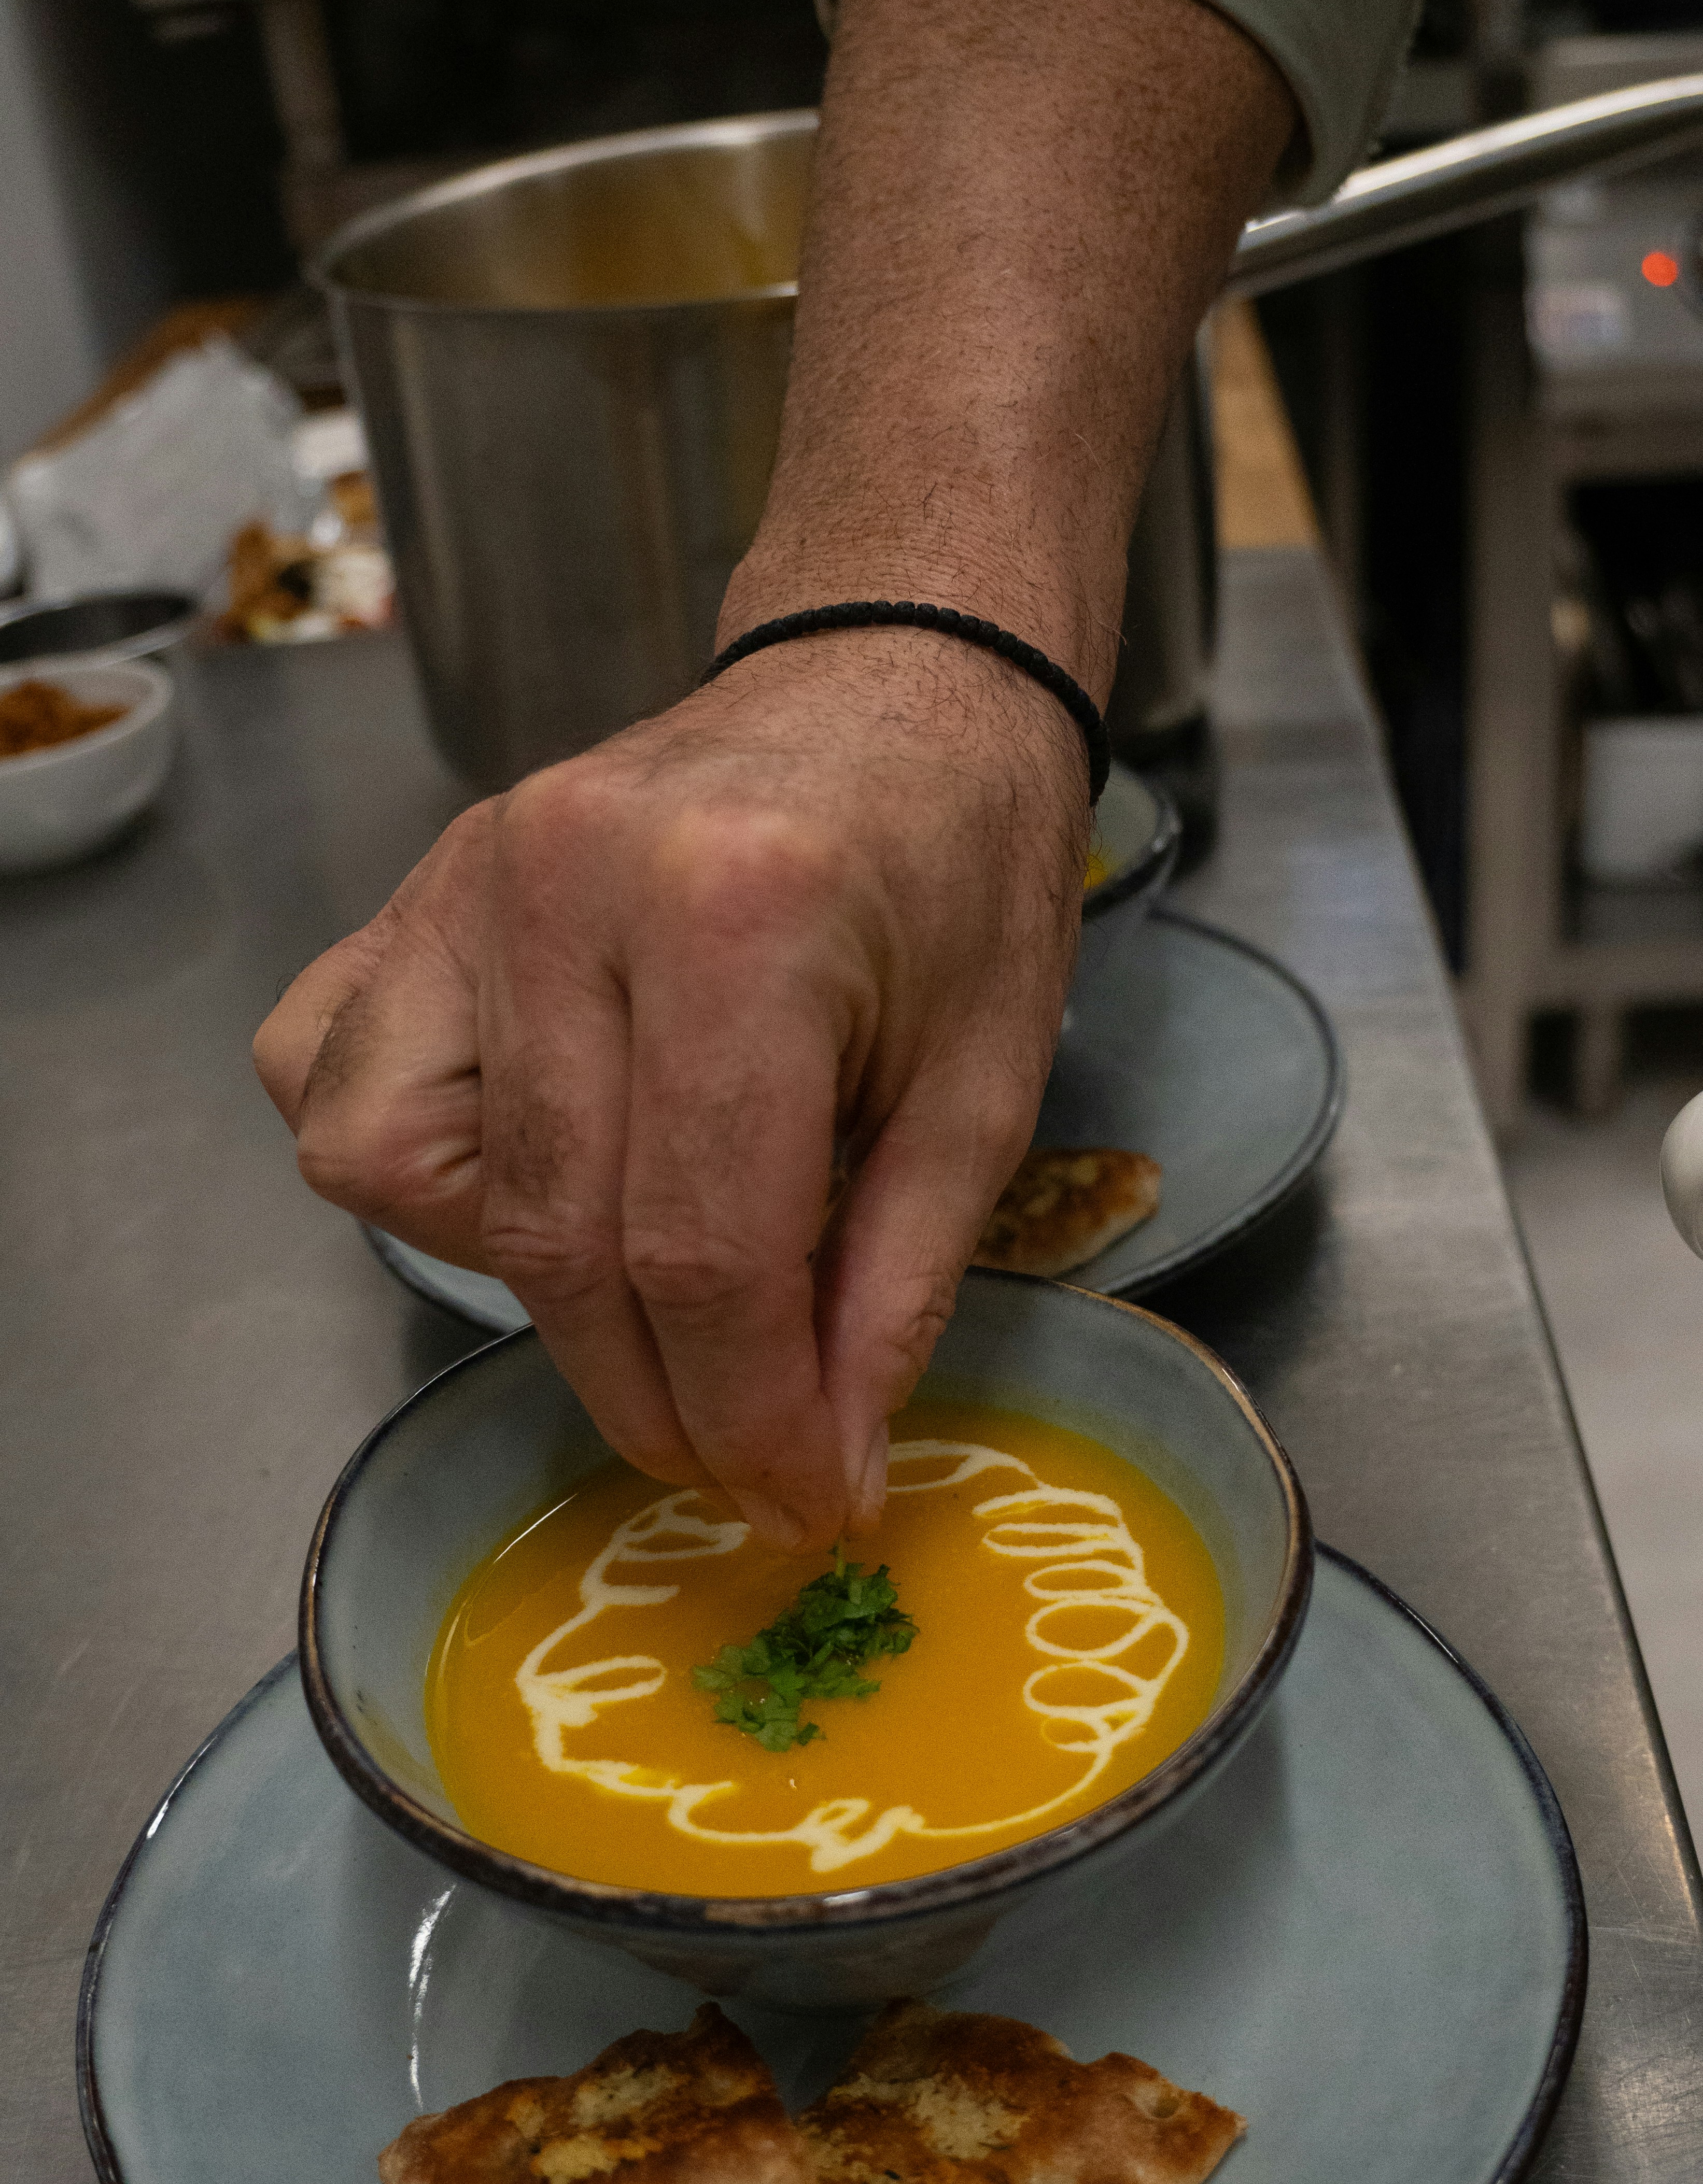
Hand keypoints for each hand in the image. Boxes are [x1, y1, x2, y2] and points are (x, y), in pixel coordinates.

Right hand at [254, 627, 1086, 1550]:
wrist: (895, 682)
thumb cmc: (956, 871)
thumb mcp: (983, 1090)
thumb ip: (890, 1293)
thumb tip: (815, 1474)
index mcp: (738, 919)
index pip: (702, 1252)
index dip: (747, 1416)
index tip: (796, 1501)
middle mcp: (567, 888)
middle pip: (559, 1240)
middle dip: (654, 1394)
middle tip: (739, 1450)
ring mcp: (463, 881)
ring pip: (396, 1170)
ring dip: (525, 1268)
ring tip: (645, 1248)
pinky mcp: (414, 893)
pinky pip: (329, 1076)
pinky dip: (420, 1158)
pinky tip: (541, 1153)